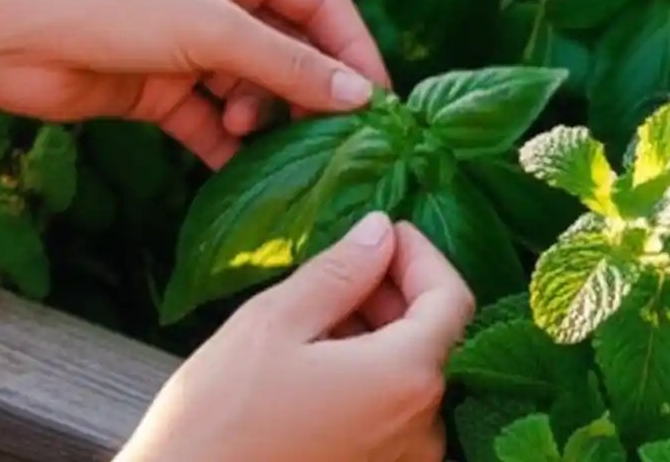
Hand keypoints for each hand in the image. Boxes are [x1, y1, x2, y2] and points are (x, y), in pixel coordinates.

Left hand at [0, 0, 390, 167]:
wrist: (6, 36)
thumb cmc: (110, 5)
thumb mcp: (213, 31)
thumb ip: (289, 66)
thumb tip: (361, 97)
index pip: (321, 2)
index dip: (353, 48)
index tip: (380, 101)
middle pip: (291, 48)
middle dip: (307, 89)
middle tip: (332, 135)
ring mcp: (192, 43)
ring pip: (254, 87)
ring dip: (260, 114)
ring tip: (249, 132)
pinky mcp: (163, 87)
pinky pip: (213, 118)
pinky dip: (226, 141)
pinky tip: (236, 164)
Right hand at [115, 213, 475, 461]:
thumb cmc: (218, 418)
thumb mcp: (273, 323)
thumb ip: (339, 272)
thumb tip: (379, 231)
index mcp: (406, 379)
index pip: (451, 298)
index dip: (421, 255)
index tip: (385, 231)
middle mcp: (422, 426)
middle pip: (435, 337)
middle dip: (395, 292)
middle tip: (341, 266)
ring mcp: (403, 460)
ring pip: (412, 374)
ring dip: (379, 333)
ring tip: (318, 314)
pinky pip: (393, 412)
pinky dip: (369, 375)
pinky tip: (318, 361)